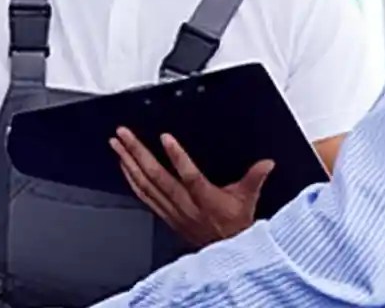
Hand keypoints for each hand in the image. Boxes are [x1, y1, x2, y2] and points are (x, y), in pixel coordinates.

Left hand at [110, 127, 273, 247]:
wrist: (226, 251)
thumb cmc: (236, 226)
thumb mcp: (248, 200)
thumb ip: (255, 178)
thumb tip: (267, 163)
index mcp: (206, 199)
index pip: (189, 176)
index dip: (177, 157)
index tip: (165, 138)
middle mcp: (184, 205)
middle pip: (157, 176)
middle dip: (137, 153)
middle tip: (124, 134)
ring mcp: (171, 210)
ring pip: (145, 185)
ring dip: (128, 163)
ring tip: (117, 144)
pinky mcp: (164, 214)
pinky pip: (143, 196)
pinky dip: (130, 179)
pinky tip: (123, 165)